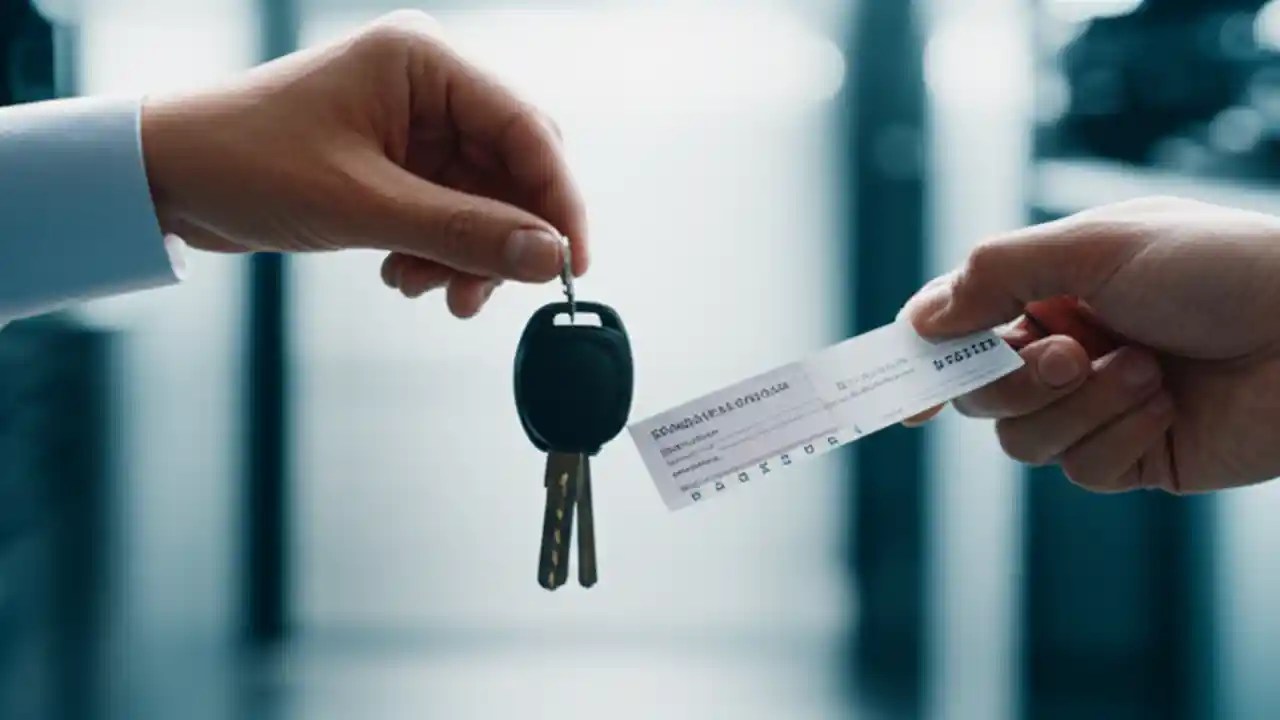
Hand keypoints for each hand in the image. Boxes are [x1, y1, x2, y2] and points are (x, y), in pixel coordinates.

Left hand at [140, 11, 586, 317]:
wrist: (167, 178)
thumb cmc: (248, 163)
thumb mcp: (364, 207)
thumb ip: (464, 233)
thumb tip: (551, 258)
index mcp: (425, 62)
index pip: (526, 129)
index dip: (559, 201)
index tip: (574, 265)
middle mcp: (428, 85)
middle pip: (512, 168)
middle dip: (505, 237)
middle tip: (489, 292)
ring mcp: (414, 125)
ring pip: (484, 200)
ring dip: (468, 254)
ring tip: (428, 290)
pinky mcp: (397, 161)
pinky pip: (450, 212)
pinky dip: (441, 252)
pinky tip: (405, 276)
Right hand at [901, 196, 1279, 494]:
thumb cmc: (1216, 268)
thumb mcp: (1096, 246)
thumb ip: (995, 274)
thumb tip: (921, 323)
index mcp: (1050, 291)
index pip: (959, 325)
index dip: (924, 356)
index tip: (906, 388)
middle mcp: (1064, 349)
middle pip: (979, 394)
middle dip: (1018, 380)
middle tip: (1072, 353)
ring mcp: (1095, 407)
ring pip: (1022, 439)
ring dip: (1080, 406)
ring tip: (1145, 370)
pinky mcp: (1132, 456)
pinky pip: (1081, 469)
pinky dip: (1118, 434)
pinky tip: (1167, 403)